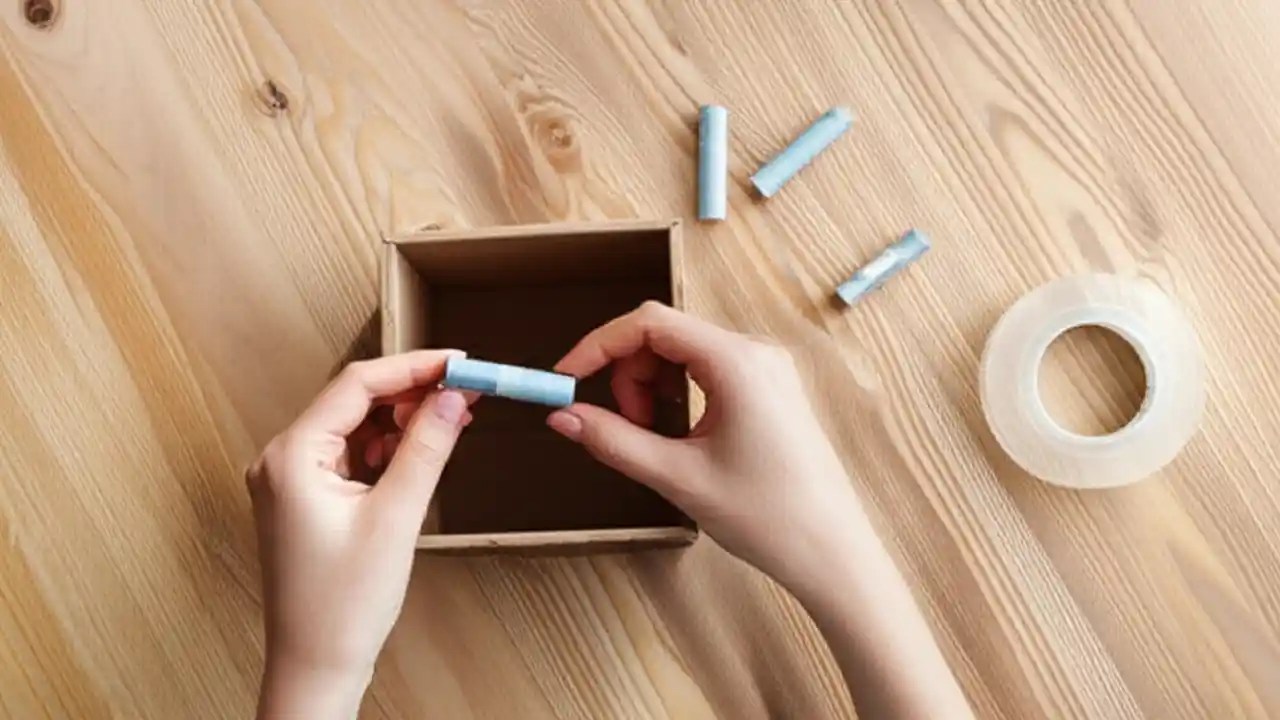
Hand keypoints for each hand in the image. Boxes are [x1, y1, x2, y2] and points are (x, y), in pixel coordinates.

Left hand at [246, 351, 471, 718]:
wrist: (316, 667)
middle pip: (352, 400)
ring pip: (351, 425)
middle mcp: (280, 460)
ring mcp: (288, 480)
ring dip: (399, 418)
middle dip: (410, 391)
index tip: (460, 361)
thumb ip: (425, 449)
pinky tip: (415, 449)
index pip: (357, 384)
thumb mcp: (396, 518)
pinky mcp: (302, 499)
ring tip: (449, 417)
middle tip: (464, 389)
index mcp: (292, 456)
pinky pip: (346, 454)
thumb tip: (452, 398)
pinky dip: (383, 446)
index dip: (413, 366)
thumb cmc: (344, 606)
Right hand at [547, 302, 859, 588]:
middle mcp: (755, 352)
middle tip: (625, 430)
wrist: (832, 552)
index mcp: (737, 362)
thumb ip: (614, 440)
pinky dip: (679, 395)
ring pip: (684, 353)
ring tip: (654, 441)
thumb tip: (561, 417)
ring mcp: (766, 369)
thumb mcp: (678, 477)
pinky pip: (708, 371)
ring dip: (652, 388)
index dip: (599, 345)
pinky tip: (680, 437)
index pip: (649, 323)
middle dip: (629, 375)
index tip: (566, 379)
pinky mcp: (770, 389)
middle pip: (665, 335)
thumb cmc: (767, 515)